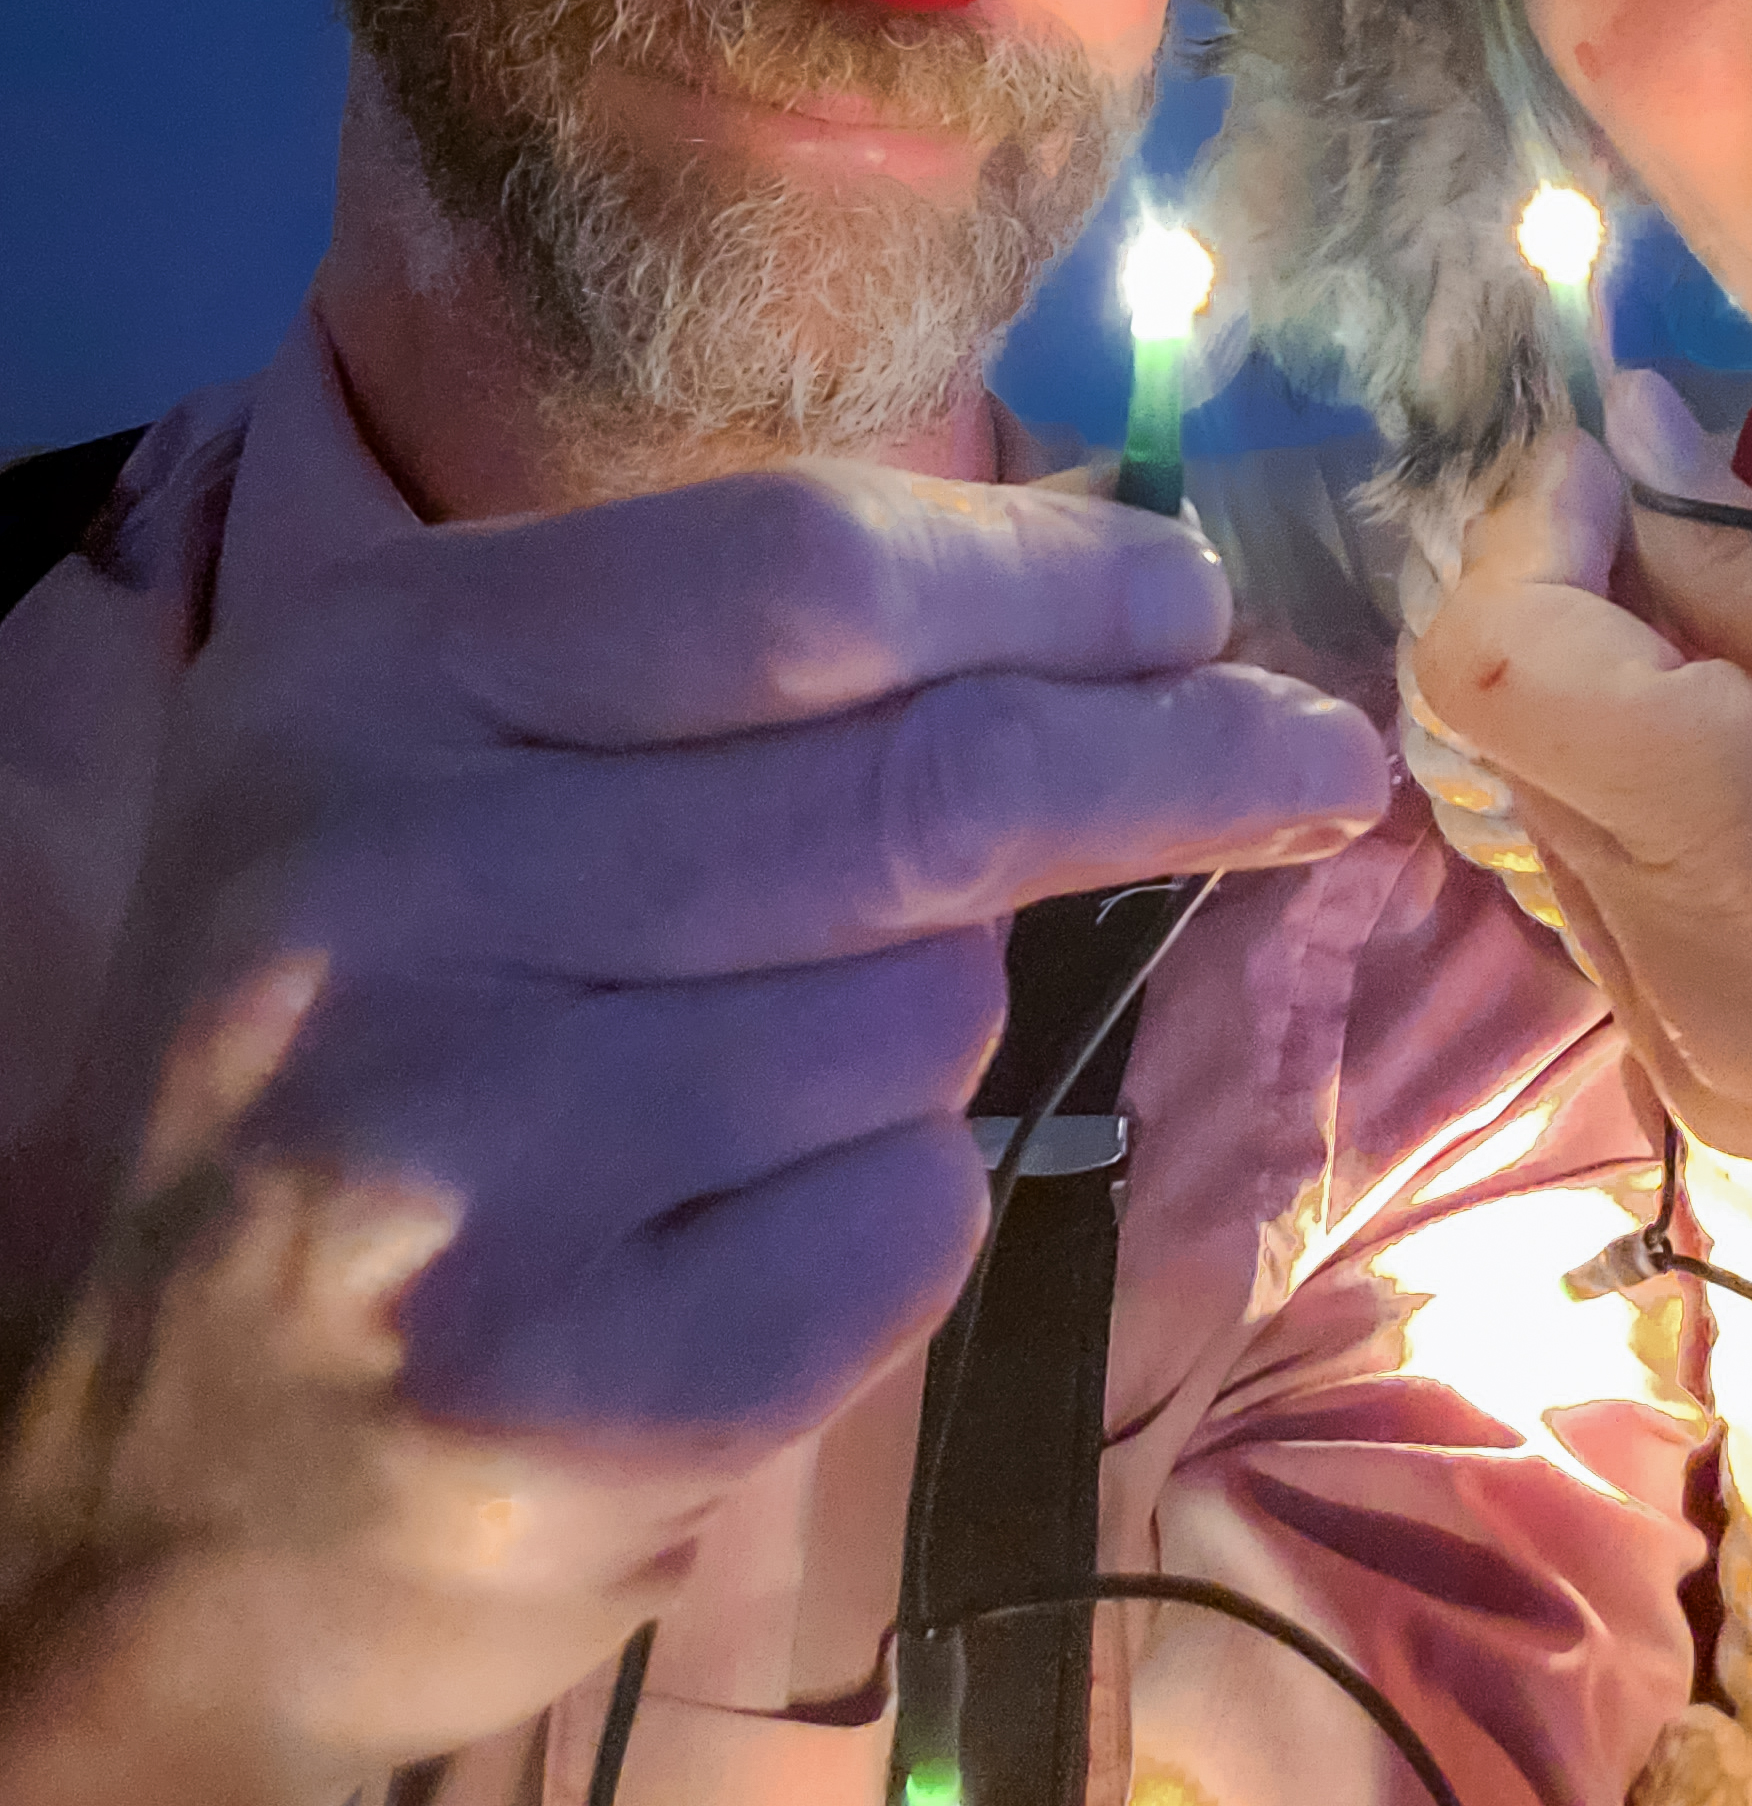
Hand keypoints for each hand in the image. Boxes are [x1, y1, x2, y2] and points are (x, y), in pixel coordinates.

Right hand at [4, 463, 1383, 1782]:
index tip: (1204, 601)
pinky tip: (743, 1237)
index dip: (1054, 578)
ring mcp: (469, 1157)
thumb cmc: (358, 1055)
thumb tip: (1120, 608)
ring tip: (765, 1082)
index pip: (806, 574)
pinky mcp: (567, 1387)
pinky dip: (891, 1213)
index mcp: (374, 683)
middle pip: (927, 786)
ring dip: (936, 1030)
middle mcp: (388, 893)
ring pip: (935, 1015)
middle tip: (1312, 754)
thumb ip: (718, 673)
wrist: (137, 1477)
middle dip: (1172, 756)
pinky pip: (906, 1221)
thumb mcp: (447, 781)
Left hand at [1416, 374, 1751, 1345]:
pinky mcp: (1703, 1102)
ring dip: (1603, 706)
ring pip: (1548, 815)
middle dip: (1564, 600)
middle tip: (1686, 527)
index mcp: (1743, 835)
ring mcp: (1672, 1051)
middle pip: (1504, 732)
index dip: (1524, 535)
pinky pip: (1608, 907)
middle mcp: (1665, 959)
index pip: (1492, 661)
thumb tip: (1628, 436)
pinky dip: (1644, 809)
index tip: (1612, 466)